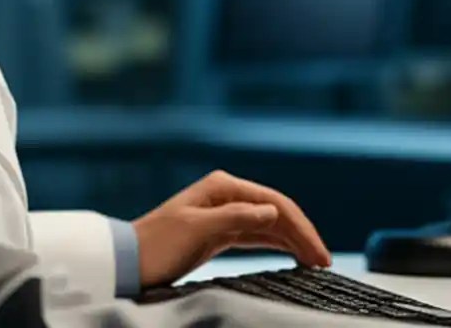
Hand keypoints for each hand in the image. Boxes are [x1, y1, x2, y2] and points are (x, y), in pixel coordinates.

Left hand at [131, 170, 332, 287]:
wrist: (126, 261)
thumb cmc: (157, 245)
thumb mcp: (197, 230)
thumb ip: (236, 218)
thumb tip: (274, 212)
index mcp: (223, 187)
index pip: (275, 204)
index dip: (301, 228)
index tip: (319, 253)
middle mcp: (227, 195)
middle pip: (277, 213)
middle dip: (302, 235)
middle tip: (324, 262)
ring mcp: (225, 213)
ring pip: (270, 226)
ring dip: (293, 242)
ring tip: (316, 263)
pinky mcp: (220, 233)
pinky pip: (258, 237)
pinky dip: (277, 246)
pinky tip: (293, 257)